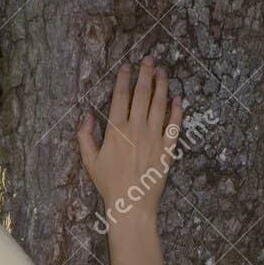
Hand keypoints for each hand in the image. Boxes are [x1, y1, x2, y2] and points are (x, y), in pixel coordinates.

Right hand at [78, 57, 182, 224]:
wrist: (132, 205)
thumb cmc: (109, 185)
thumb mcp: (90, 161)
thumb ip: (85, 137)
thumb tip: (86, 116)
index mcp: (116, 130)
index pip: (120, 96)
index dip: (124, 78)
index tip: (128, 66)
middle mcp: (136, 129)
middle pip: (142, 94)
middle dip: (146, 73)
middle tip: (150, 59)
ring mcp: (154, 137)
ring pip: (159, 104)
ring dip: (161, 85)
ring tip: (163, 71)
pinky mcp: (167, 148)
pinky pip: (174, 124)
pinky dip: (177, 110)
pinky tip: (178, 98)